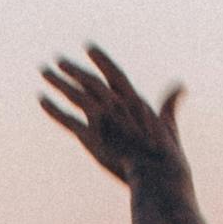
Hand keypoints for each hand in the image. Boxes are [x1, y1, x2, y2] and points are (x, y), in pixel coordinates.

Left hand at [39, 43, 189, 184]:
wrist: (156, 177)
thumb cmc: (165, 156)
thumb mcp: (169, 126)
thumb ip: (169, 104)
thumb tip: (181, 85)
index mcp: (135, 101)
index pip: (114, 74)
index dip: (102, 59)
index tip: (88, 46)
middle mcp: (116, 105)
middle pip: (89, 81)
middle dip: (73, 69)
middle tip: (57, 59)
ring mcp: (102, 120)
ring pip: (75, 95)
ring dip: (57, 81)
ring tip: (44, 71)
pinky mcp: (90, 137)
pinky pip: (66, 119)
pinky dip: (53, 109)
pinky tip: (41, 99)